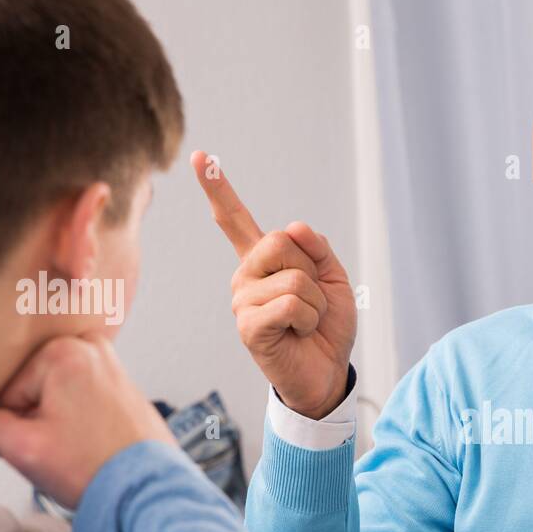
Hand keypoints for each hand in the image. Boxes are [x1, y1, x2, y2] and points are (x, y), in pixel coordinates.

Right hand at [0, 334, 174, 508]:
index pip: (6, 393)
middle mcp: (91, 347)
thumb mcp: (23, 450)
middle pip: (31, 389)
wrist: (148, 491)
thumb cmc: (95, 470)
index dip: (15, 426)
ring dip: (57, 422)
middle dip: (37, 420)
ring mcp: (111, 363)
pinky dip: (78, 421)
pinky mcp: (122, 383)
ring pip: (53, 396)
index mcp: (65, 351)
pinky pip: (78, 400)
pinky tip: (93, 440)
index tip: (46, 444)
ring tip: (81, 444)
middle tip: (66, 445)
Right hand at [191, 151, 355, 418]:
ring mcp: (242, 301)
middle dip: (312, 271)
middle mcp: (245, 276)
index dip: (218, 188)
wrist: (327, 373)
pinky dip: (308, 319)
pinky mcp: (248, 326)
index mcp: (263, 261)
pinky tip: (298, 334)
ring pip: (293, 278)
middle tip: (311, 301)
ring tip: (306, 323)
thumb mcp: (332, 280)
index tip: (199, 157)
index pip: (234, 220)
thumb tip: (294, 228)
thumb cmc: (327, 328)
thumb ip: (316, 249)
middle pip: (280, 241)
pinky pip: (291, 304)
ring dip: (316, 304)